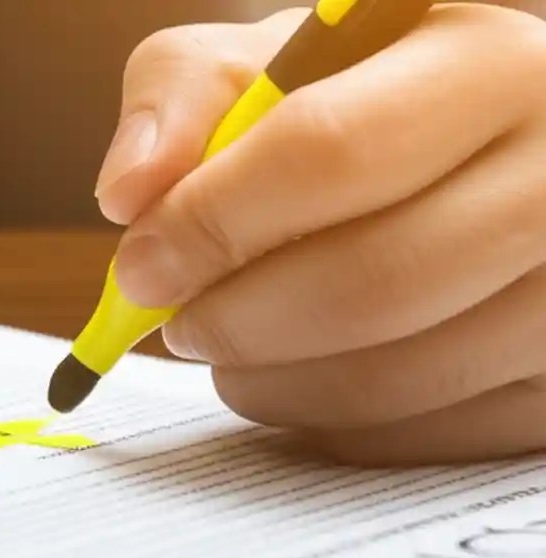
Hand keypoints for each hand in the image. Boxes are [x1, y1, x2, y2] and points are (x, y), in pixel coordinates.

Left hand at [95, 4, 545, 465]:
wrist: (477, 159)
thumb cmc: (357, 106)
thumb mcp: (272, 61)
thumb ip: (186, 95)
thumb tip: (128, 194)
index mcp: (487, 65)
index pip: (331, 150)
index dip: (213, 220)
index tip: (142, 264)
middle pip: (372, 281)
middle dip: (235, 318)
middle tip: (176, 324)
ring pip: (394, 377)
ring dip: (267, 380)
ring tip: (227, 347)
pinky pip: (421, 438)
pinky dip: (327, 421)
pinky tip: (299, 375)